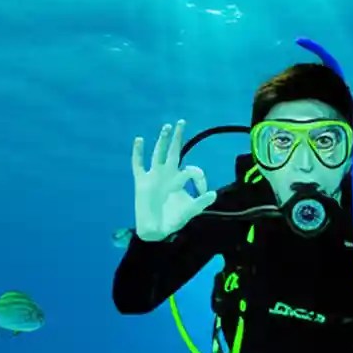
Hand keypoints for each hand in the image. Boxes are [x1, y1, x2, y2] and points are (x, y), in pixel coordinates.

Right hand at [131, 120, 216, 241]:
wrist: (156, 230)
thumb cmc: (174, 219)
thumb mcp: (191, 210)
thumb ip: (201, 202)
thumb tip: (214, 194)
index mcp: (180, 179)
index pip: (191, 169)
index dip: (200, 178)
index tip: (204, 192)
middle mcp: (167, 174)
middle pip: (173, 151)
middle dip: (177, 137)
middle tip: (181, 122)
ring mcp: (154, 176)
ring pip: (158, 154)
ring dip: (162, 140)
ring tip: (167, 126)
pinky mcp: (142, 181)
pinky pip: (138, 164)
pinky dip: (138, 153)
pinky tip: (139, 140)